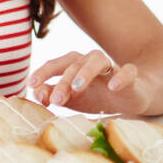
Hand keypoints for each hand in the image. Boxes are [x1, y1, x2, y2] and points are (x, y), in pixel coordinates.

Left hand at [26, 50, 152, 114]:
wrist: (129, 97)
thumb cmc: (95, 95)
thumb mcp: (71, 98)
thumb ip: (52, 94)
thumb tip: (36, 94)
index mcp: (73, 64)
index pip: (54, 65)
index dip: (42, 73)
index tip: (31, 85)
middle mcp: (89, 61)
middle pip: (73, 64)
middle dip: (63, 82)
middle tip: (56, 100)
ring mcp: (111, 67)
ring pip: (97, 61)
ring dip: (85, 73)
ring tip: (77, 88)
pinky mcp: (130, 75)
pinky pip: (127, 71)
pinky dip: (120, 77)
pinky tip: (113, 87)